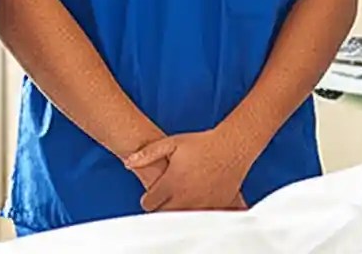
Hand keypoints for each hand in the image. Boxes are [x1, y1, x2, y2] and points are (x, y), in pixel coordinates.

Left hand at [124, 130, 253, 211]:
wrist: (233, 147)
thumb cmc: (203, 143)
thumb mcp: (173, 143)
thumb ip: (148, 153)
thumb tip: (128, 162)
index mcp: (171, 183)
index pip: (149, 204)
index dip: (149, 198)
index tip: (154, 194)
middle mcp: (185, 197)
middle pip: (163, 215)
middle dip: (162, 207)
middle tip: (166, 198)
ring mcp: (201, 204)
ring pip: (182, 219)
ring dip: (179, 212)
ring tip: (181, 198)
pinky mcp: (216, 207)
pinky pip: (201, 219)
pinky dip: (197, 214)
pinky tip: (197, 202)